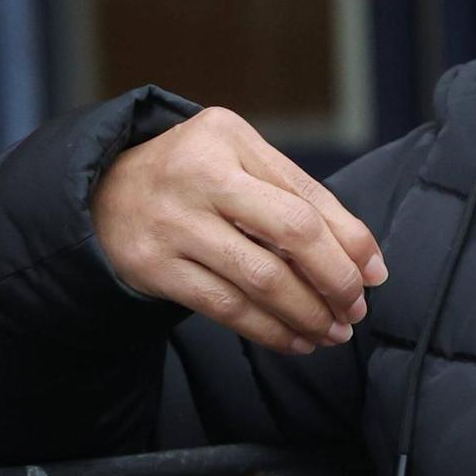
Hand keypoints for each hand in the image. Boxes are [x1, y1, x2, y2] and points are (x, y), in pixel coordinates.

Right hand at [92, 106, 387, 354]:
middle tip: (355, 308)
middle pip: (292, 232)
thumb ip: (297, 198)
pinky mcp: (153, 266)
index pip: (306, 194)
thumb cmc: (192, 179)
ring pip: (261, 279)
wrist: (101, 196)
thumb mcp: (237, 162)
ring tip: (331, 331)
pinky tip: (293, 340)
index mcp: (227, 135)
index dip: (350, 239)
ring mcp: (173, 222)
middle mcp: (200, 174)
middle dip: (336, 278)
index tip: (374, 274)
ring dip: (307, 313)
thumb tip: (366, 260)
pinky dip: (268, 330)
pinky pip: (226, 307)